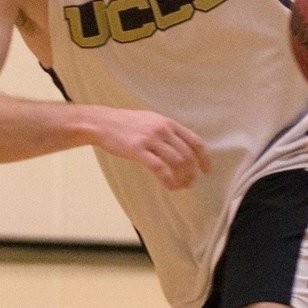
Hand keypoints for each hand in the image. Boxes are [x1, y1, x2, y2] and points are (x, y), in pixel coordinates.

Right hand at [94, 108, 211, 190]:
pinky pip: (160, 168)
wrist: (102, 122)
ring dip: (182, 178)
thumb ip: (167, 131)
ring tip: (180, 186)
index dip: (204, 158)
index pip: (195, 141)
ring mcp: (150, 139)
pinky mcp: (138, 150)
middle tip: (190, 183)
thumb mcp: (151, 120)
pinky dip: (168, 180)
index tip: (206, 170)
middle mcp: (162, 129)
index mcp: (168, 123)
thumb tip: (182, 147)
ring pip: (177, 162)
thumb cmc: (125, 124)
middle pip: (188, 155)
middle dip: (192, 172)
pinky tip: (169, 186)